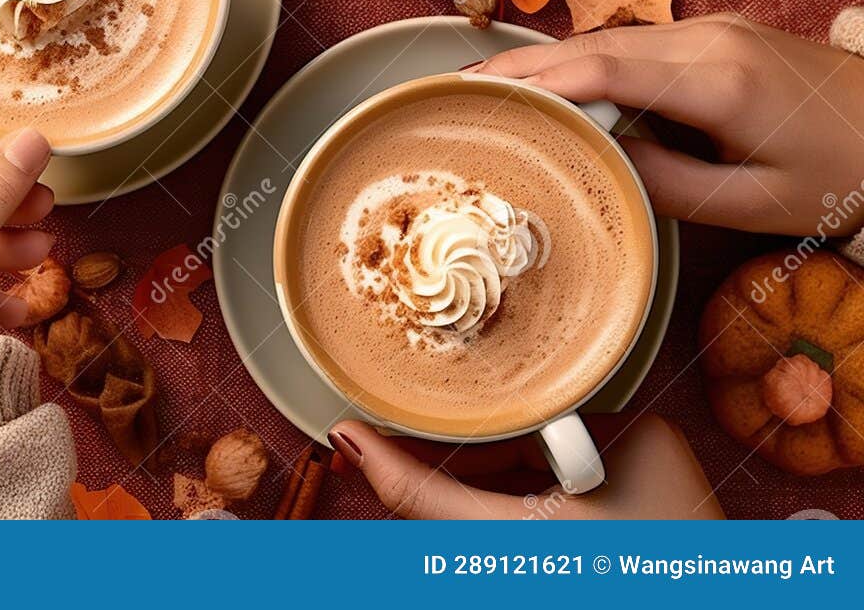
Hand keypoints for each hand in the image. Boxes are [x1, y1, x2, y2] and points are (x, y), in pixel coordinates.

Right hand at [330, 413, 723, 518]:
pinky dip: (516, 514)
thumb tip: (351, 444)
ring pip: (532, 477)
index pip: (508, 417)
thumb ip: (423, 495)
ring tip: (429, 496)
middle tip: (392, 469)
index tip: (386, 430)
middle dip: (459, 471)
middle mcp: (643, 445)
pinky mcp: (640, 513)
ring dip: (481, 494)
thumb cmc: (618, 580)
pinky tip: (479, 523)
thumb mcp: (506, 538)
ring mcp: (644, 482)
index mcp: (628, 429)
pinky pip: (558, 501)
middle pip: (517, 446)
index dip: (444, 433)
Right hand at [476, 14, 863, 235]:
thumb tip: (596, 157)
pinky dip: (588, 61)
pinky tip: (556, 82)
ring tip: (489, 86)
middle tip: (454, 84)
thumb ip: (667, 183)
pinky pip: (638, 44)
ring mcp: (718, 29)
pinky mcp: (723, 35)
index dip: (532, 77)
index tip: (474, 91)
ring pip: (613, 39)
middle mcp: (711, 38)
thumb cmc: (845, 178)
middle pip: (595, 42)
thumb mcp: (754, 202)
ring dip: (550, 60)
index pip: (602, 66)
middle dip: (522, 62)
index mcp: (718, 80)